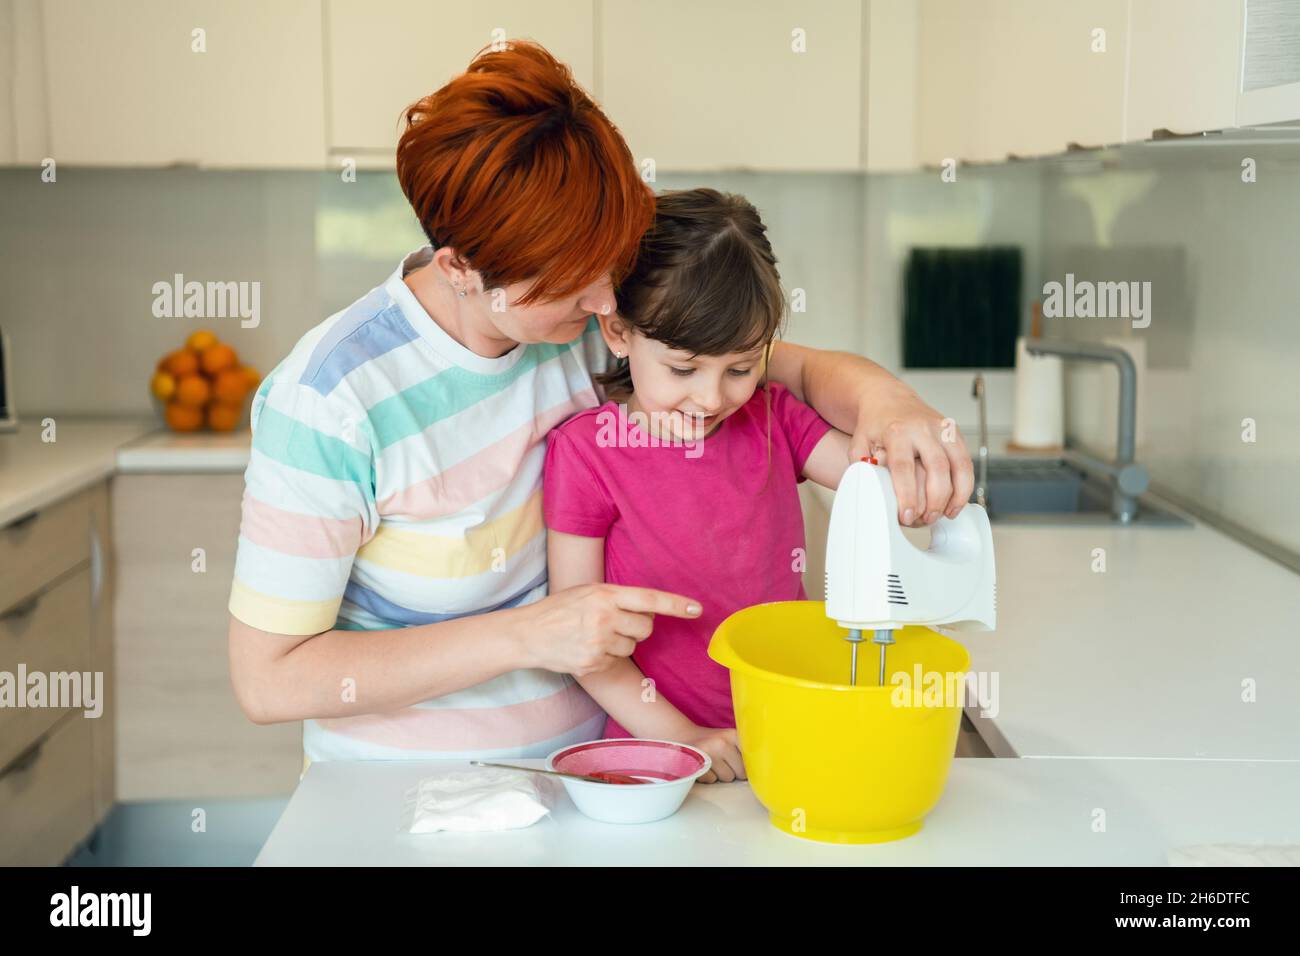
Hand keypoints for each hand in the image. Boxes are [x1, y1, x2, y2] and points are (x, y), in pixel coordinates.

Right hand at [517, 584, 701, 676]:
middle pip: (647, 628)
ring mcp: (598, 642)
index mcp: (605, 594)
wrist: (528, 634)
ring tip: (595, 635)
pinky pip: (617, 662)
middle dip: (638, 627)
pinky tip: (588, 648)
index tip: (697, 609)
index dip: (676, 605)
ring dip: (621, 643)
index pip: (650, 599)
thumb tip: (651, 613)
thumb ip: (617, 598)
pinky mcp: (593, 663)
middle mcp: (604, 617)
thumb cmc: (561, 609)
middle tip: (615, 623)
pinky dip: (607, 657)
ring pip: (633, 647)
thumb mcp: (588, 592)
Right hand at [679, 725, 745, 783]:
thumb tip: (760, 772)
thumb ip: (745, 750)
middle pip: (741, 773)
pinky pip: (712, 781)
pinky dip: (708, 777)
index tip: (740, 761)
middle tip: (722, 761)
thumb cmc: (712, 742)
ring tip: (712, 762)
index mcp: (732, 735)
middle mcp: (721, 742)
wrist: (684, 736)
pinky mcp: (696, 765)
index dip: (745, 764)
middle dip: (733, 771)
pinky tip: (703, 766)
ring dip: (721, 775)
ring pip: (727, 778)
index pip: (751, 760)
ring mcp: (707, 754)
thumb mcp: (729, 739)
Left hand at [848, 392, 974, 526]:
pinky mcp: (954, 432)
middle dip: (935, 500)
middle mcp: (922, 428)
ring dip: (956, 495)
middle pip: (937, 468)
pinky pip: (966, 462)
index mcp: (896, 432)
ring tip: (945, 515)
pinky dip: (965, 485)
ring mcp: (941, 429)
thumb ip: (862, 468)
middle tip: (926, 519)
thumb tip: (871, 492)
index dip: (907, 495)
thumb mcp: (859, 444)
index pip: (904, 467)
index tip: (906, 516)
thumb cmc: (874, 425)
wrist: (888, 399)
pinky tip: (955, 502)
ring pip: (959, 465)